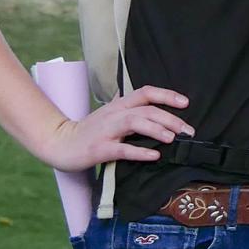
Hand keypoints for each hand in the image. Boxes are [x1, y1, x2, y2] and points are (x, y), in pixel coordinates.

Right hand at [36, 86, 192, 171]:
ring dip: (157, 129)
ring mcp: (106, 131)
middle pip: (146, 109)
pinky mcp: (99, 149)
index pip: (146, 92)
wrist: (60, 143)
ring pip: (135, 123)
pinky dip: (140, 152)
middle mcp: (114, 114)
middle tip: (188, 130)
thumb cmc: (90, 131)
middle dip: (170, 118)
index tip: (186, 103)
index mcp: (119, 104)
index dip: (167, 95)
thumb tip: (159, 114)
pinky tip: (154, 156)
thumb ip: (132, 112)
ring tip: (173, 138)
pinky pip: (122, 149)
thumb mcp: (112, 115)